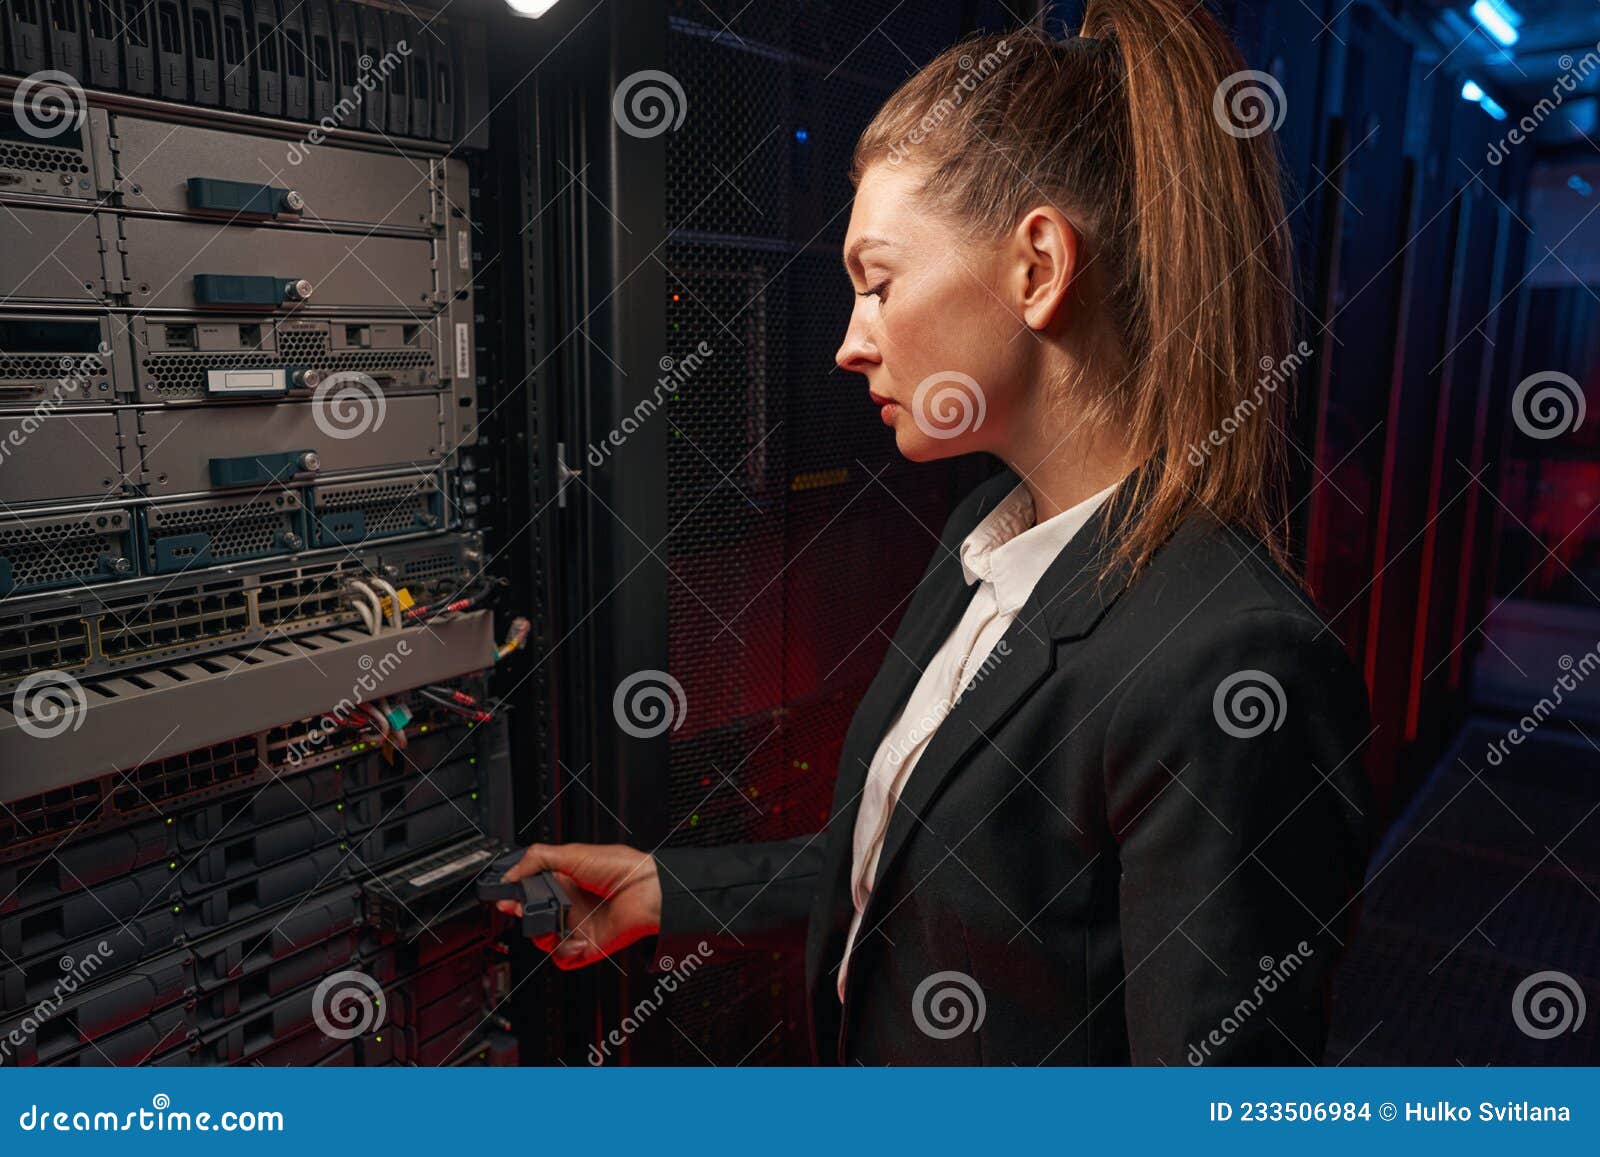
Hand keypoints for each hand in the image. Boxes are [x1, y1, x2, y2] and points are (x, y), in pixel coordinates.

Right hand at [497, 842, 661, 968]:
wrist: (646, 891)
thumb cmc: (620, 868)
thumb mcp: (571, 852)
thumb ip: (536, 859)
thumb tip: (511, 873)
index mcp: (567, 880)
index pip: (532, 891)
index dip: (517, 894)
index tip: (504, 895)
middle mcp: (572, 904)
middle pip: (534, 916)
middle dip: (523, 913)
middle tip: (519, 907)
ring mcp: (579, 926)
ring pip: (544, 939)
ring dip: (540, 933)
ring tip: (547, 921)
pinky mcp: (588, 947)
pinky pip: (564, 959)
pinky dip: (563, 952)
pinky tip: (571, 939)